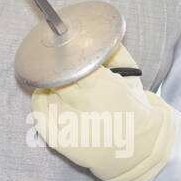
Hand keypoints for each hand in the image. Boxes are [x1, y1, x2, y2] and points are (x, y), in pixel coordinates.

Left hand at [30, 42, 177, 180]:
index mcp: (102, 86)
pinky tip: (47, 97)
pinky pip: (39, 115)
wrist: (141, 148)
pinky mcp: (61, 140)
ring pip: (45, 92)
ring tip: (63, 87)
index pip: (72, 60)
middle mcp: (84, 105)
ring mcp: (70, 124)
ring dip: (51, 86)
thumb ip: (112, 51)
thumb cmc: (133, 108)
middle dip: (61, 71)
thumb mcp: (130, 75)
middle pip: (56, 76)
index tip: (68, 50)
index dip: (68, 54)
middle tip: (67, 70)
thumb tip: (96, 31)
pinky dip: (40, 102)